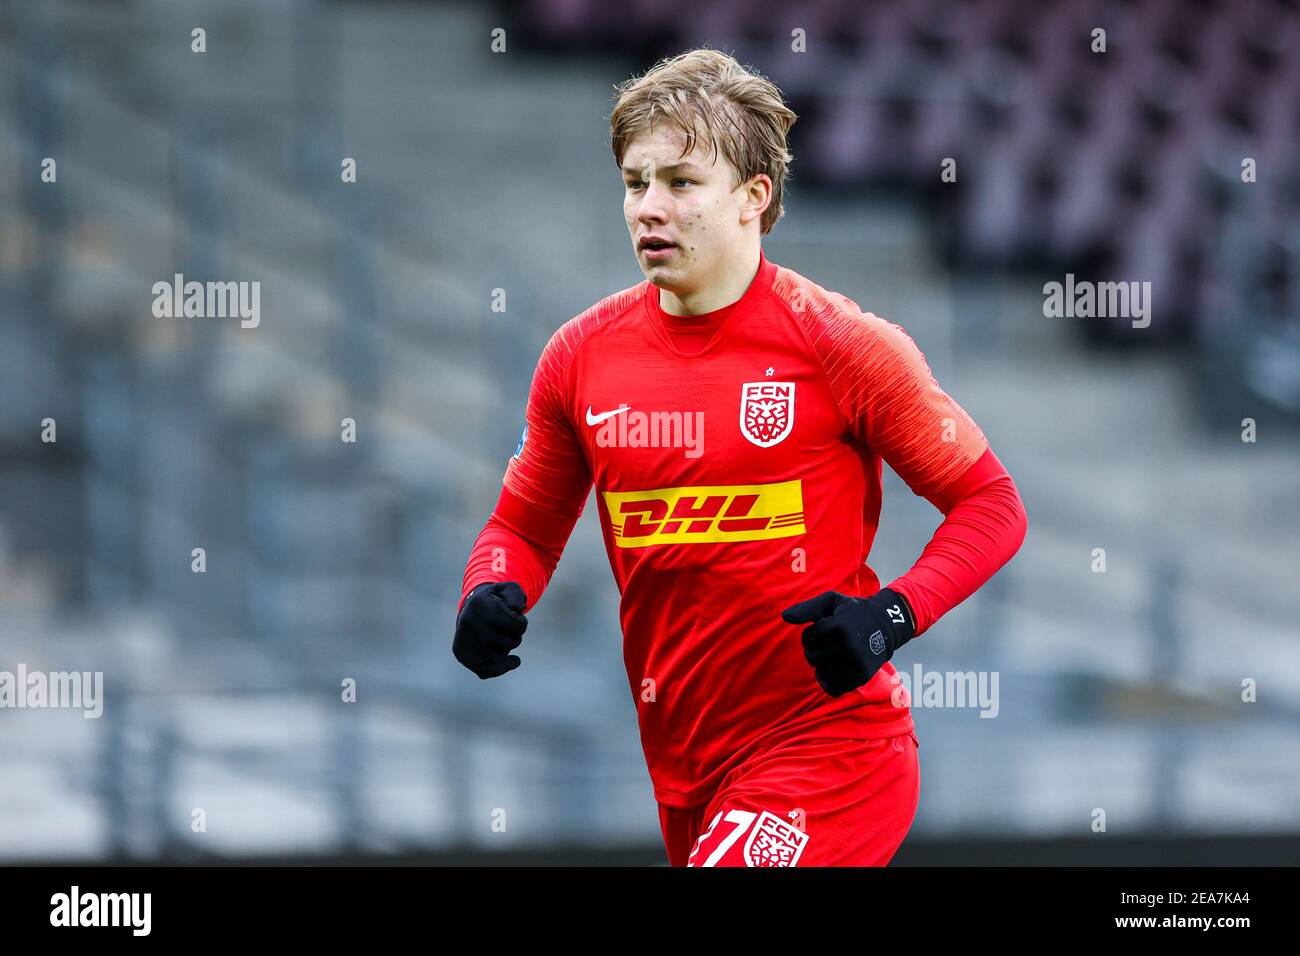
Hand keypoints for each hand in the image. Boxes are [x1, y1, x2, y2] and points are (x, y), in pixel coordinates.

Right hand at [453, 582, 528, 678]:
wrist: (470, 609)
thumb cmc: (495, 601)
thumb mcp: (508, 590)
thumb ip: (517, 596)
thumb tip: (516, 611)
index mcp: (480, 605)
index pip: (516, 625)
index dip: (522, 623)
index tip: (517, 618)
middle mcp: (469, 623)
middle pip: (509, 642)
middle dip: (515, 637)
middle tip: (508, 629)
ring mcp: (464, 641)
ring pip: (500, 656)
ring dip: (506, 649)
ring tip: (501, 638)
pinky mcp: (463, 656)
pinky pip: (487, 671)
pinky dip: (503, 667)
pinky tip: (514, 660)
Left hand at [781, 588, 914, 696]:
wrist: (886, 624)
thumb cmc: (853, 612)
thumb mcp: (831, 601)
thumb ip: (807, 608)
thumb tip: (784, 616)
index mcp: (838, 626)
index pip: (808, 637)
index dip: (811, 634)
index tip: (822, 630)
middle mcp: (846, 646)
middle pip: (811, 656)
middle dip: (815, 649)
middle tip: (828, 643)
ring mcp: (854, 663)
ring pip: (820, 671)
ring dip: (822, 664)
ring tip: (834, 654)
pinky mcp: (860, 677)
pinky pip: (832, 687)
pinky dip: (829, 680)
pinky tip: (835, 669)